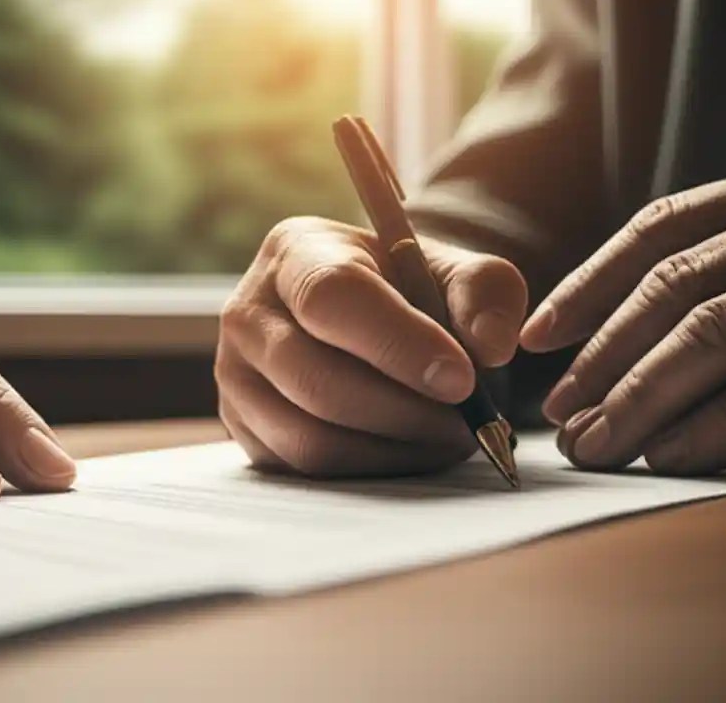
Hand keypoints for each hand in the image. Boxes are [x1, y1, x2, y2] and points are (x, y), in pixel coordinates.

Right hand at [216, 217, 526, 475]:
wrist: (355, 314)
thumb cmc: (402, 287)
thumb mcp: (448, 268)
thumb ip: (484, 291)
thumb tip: (490, 346)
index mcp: (295, 253)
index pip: (332, 298)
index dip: (398, 343)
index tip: (462, 380)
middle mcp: (248, 313)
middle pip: (318, 381)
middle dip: (407, 412)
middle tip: (471, 423)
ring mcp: (235, 377)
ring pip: (312, 438)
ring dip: (394, 450)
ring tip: (449, 439)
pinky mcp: (243, 429)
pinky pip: (306, 471)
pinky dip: (371, 471)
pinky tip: (411, 449)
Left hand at [520, 143, 725, 472]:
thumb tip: (621, 348)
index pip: (667, 225)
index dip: (592, 283)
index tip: (540, 338)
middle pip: (685, 279)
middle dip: (608, 354)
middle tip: (562, 412)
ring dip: (647, 393)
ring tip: (600, 442)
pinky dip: (722, 422)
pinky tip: (675, 452)